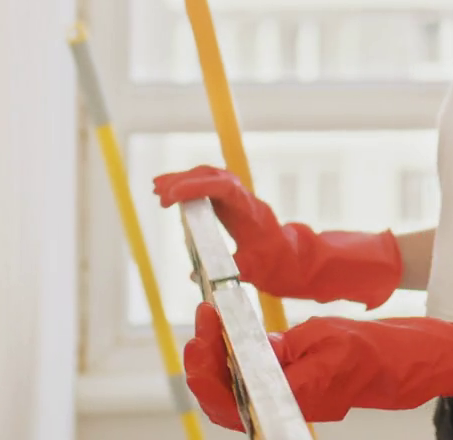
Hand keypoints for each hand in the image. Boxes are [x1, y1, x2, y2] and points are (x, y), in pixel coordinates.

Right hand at [154, 165, 402, 307]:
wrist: (295, 261)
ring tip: (157, 189)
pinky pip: (210, 188)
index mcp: (252, 212)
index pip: (225, 188)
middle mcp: (245, 200)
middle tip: (158, 191)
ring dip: (185, 180)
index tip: (172, 195)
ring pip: (211, 178)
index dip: (198, 187)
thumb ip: (230, 270)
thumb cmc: (278, 266)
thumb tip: (195, 275)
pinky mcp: (232, 205)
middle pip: (214, 176)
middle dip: (185, 180)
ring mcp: (239, 200)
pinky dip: (190, 188)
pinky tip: (172, 197)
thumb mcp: (256, 272)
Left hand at [181, 302, 452, 426]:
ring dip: (218, 359)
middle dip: (205, 365)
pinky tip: (231, 332)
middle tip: (199, 325)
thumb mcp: (326, 335)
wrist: (401, 361)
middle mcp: (290, 403)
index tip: (199, 341)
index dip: (208, 379)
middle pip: (229, 400)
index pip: (237, 402)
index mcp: (298, 393)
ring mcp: (289, 397)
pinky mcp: (292, 387)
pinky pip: (254, 380)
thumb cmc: (371, 348)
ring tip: (209, 322)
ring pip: (237, 390)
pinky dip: (236, 358)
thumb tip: (250, 350)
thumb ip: (285, 347)